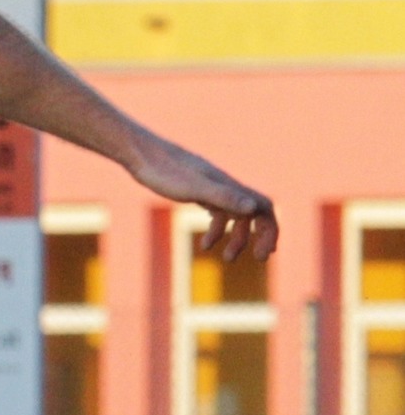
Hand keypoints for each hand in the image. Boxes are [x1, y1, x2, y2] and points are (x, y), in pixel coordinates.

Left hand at [130, 137, 277, 261]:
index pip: (264, 208)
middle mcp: (225, 187)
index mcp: (229, 187)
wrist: (143, 155)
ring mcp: (211, 189)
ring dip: (236, 237)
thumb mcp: (195, 188)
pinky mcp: (196, 191)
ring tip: (226, 258)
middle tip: (259, 259)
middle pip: (255, 212)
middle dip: (260, 235)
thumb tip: (254, 208)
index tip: (266, 254)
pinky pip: (217, 211)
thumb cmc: (166, 172)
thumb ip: (225, 197)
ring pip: (234, 215)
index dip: (270, 230)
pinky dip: (216, 229)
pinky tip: (205, 245)